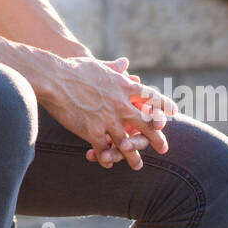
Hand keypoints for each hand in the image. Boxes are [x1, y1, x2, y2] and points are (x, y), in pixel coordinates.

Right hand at [42, 55, 177, 171]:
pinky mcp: (93, 132)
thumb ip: (114, 68)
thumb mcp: (98, 65)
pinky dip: (106, 158)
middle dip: (157, 138)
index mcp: (124, 86)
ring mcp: (108, 120)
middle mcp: (121, 104)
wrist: (53, 78)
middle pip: (147, 125)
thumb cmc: (73, 69)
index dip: (164, 106)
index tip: (173, 113)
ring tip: (138, 165)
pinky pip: (104, 150)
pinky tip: (107, 163)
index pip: (151, 98)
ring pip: (128, 143)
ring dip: (134, 156)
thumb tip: (125, 62)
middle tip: (164, 148)